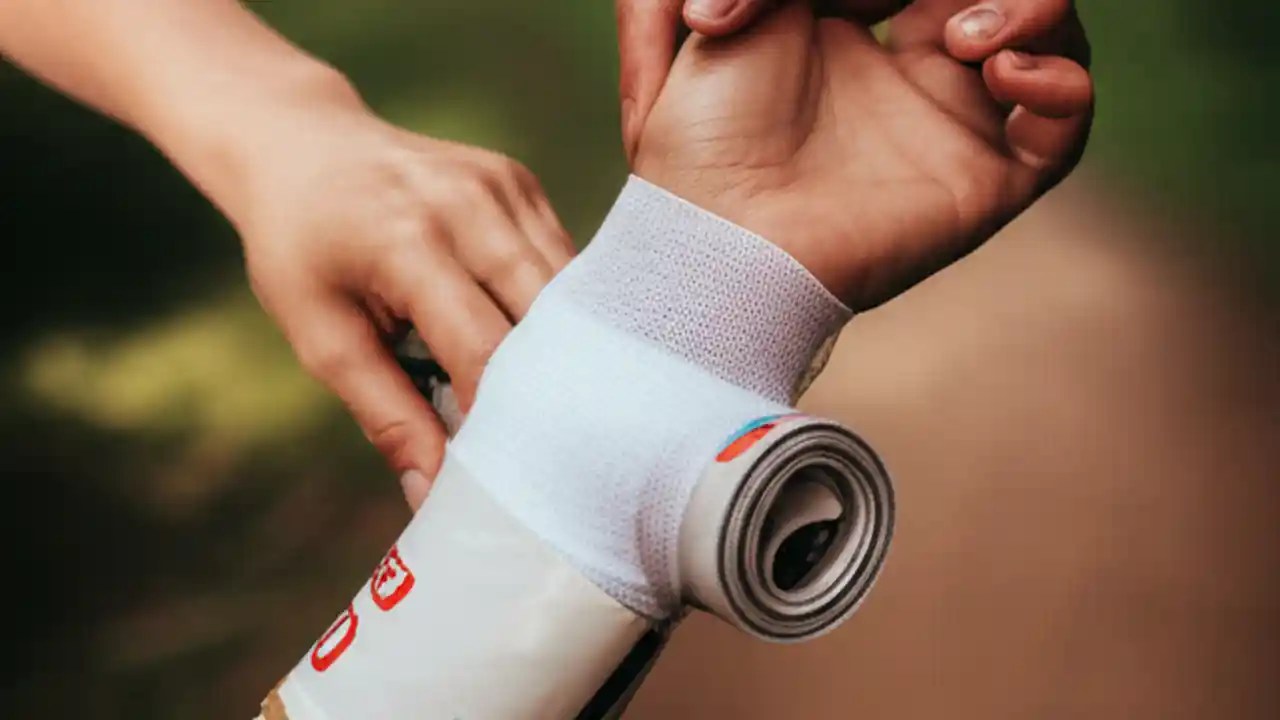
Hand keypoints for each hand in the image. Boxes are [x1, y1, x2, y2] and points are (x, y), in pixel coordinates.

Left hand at [227, 84, 573, 486]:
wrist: (303, 146)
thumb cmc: (300, 248)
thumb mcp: (319, 335)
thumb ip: (383, 412)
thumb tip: (433, 491)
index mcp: (406, 241)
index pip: (484, 347)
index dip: (502, 418)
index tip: (508, 476)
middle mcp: (468, 203)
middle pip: (545, 316)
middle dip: (547, 389)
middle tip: (545, 454)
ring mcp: (503, 185)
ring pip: (567, 291)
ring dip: (562, 350)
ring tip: (551, 409)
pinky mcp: (521, 183)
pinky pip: (562, 262)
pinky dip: (557, 312)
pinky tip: (543, 348)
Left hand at [629, 0, 1092, 308]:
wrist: (718, 234)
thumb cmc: (701, 131)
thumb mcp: (718, 12)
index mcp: (850, 23)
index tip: (839, 2)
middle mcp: (913, 69)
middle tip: (928, 12)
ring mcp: (953, 124)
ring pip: (1051, 36)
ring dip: (1031, 9)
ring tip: (967, 39)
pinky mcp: (984, 183)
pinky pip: (1065, 126)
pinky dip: (1062, 84)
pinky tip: (1005, 74)